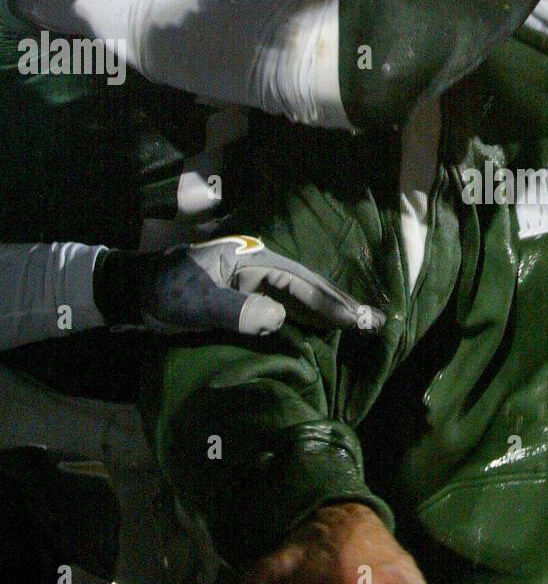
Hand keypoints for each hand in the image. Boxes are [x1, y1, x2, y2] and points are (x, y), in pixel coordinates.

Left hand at [95, 236, 383, 336]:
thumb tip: (279, 317)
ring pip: (301, 293)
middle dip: (341, 303)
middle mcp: (260, 263)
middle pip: (308, 284)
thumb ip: (237, 310)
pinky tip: (323, 325)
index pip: (302, 282)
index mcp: (253, 258)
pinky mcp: (247, 292)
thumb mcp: (198, 303)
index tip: (359, 320)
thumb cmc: (166, 293)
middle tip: (377, 321)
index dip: (331, 302)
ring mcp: (254, 277)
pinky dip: (309, 313)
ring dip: (328, 308)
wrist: (134, 290)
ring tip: (360, 323)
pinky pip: (287, 301)